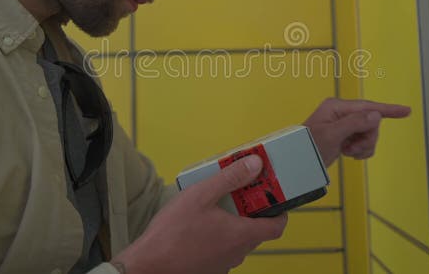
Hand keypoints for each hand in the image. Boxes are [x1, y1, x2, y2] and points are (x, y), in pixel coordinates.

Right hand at [111, 155, 287, 273]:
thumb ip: (230, 178)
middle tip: (238, 194)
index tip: (272, 197)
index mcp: (241, 235)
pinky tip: (200, 226)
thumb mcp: (201, 195)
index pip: (277, 227)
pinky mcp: (209, 269)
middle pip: (256, 231)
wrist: (148, 265)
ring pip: (237, 241)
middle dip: (251, 212)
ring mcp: (223, 264)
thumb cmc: (172, 233)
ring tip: (214, 207)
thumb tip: (256, 164)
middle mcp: (237, 253)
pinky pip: (221, 250)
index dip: (279, 211)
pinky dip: (218, 237)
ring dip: (233, 224)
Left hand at [304, 98, 410, 165]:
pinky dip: (360, 150)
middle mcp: (342, 113)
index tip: (406, 111)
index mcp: (337, 107)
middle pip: (371, 123)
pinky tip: (348, 153)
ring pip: (369, 134)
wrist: (299, 162)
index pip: (368, 107)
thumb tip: (375, 115)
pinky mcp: (346, 136)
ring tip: (348, 151)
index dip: (388, 109)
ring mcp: (344, 125)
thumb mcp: (331, 135)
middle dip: (366, 138)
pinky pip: (364, 142)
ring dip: (363, 146)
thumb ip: (354, 123)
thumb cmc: (308, 146)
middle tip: (352, 148)